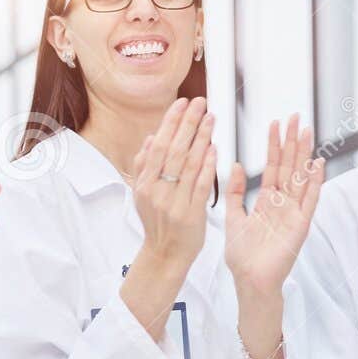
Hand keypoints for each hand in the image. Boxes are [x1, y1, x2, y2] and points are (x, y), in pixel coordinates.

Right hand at [130, 97, 216, 273]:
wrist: (164, 256)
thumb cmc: (158, 224)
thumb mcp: (143, 195)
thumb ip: (144, 167)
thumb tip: (149, 138)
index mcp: (144, 184)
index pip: (157, 145)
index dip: (170, 122)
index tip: (182, 103)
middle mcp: (156, 191)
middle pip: (172, 150)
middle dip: (187, 123)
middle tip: (200, 102)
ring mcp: (173, 203)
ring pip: (187, 164)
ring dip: (200, 138)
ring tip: (211, 117)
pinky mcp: (190, 214)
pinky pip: (200, 185)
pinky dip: (207, 165)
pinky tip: (214, 148)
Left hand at [224, 114, 322, 296]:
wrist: (249, 280)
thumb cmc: (242, 255)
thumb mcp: (233, 217)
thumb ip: (235, 192)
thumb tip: (235, 165)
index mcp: (267, 202)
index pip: (272, 167)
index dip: (274, 146)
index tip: (275, 124)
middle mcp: (283, 204)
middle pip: (289, 167)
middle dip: (292, 142)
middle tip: (296, 117)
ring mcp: (293, 213)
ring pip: (300, 177)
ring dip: (304, 154)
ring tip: (307, 131)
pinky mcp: (300, 225)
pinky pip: (309, 200)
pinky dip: (314, 182)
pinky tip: (318, 164)